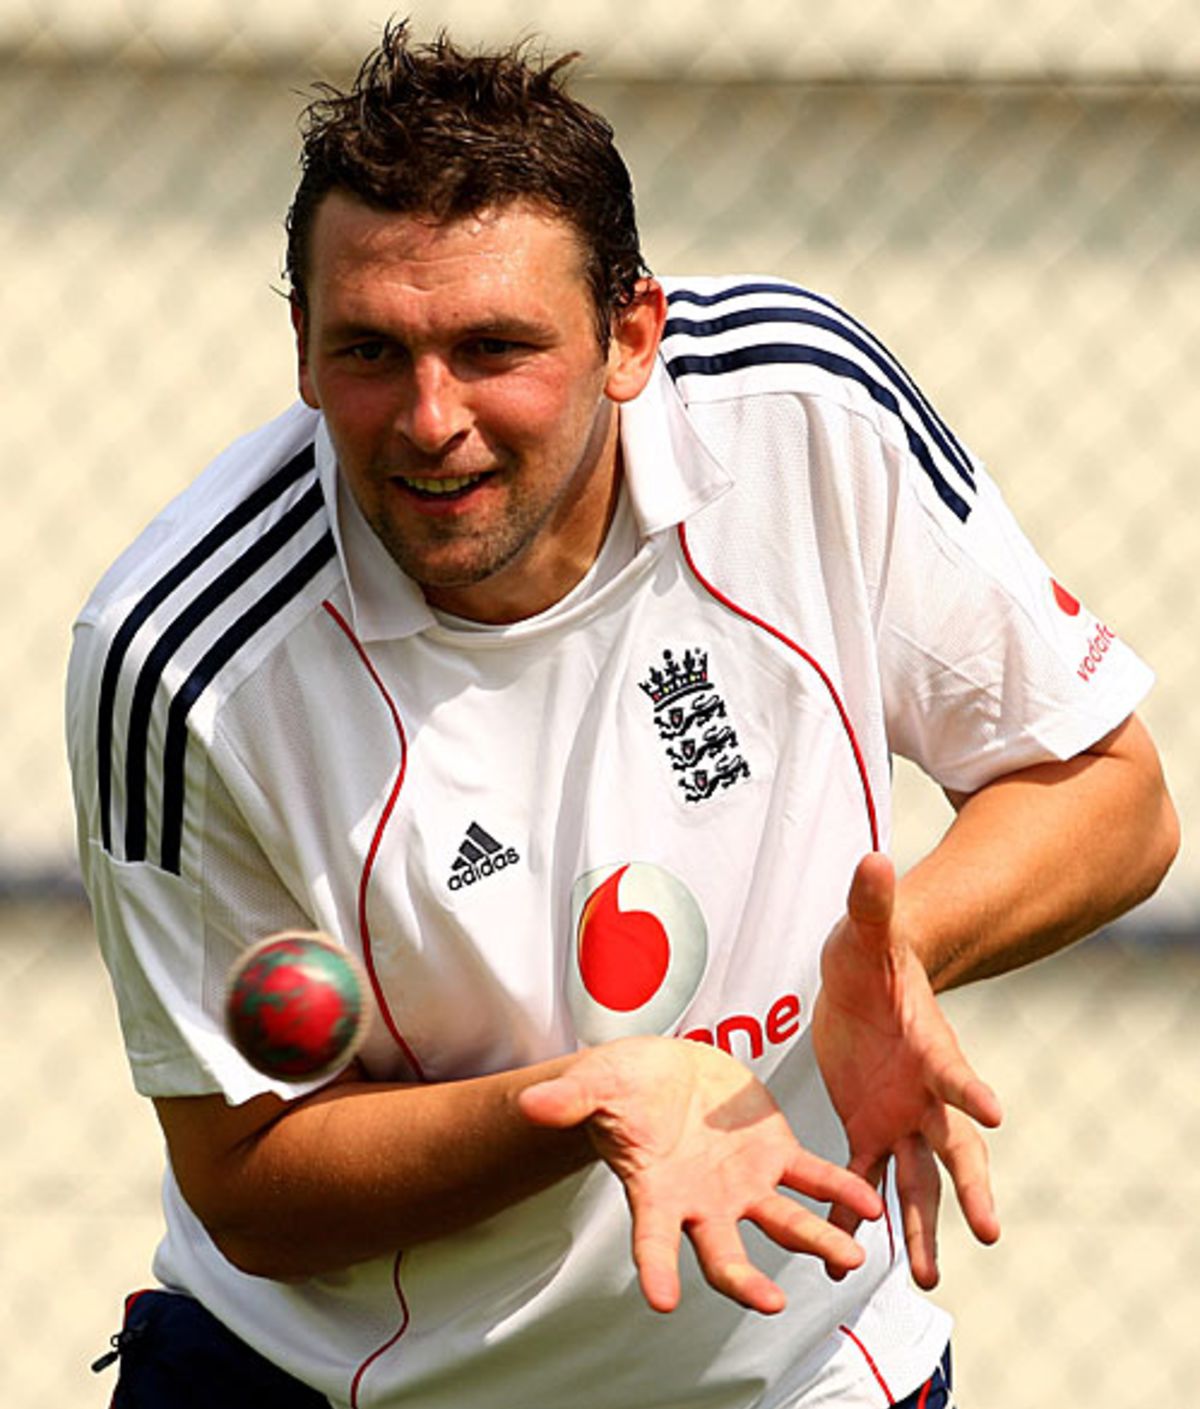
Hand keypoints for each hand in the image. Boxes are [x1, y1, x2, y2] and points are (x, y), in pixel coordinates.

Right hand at [518, 1035, 882, 1313]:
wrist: (662, 1069)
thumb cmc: (622, 1085)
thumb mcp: (596, 1084)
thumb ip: (572, 1099)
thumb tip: (532, 1103)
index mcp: (656, 1191)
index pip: (650, 1240)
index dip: (654, 1269)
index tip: (660, 1300)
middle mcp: (703, 1202)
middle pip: (725, 1254)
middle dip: (746, 1281)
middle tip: (770, 1301)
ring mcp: (743, 1183)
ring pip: (783, 1222)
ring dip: (815, 1241)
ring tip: (847, 1260)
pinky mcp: (775, 1153)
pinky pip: (813, 1178)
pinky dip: (841, 1191)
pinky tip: (869, 1205)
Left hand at [812, 853, 1002, 1288]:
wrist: (863, 984)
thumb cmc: (868, 955)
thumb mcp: (860, 932)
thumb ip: (869, 902)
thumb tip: (875, 859)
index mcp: (927, 1043)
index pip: (954, 1068)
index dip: (970, 1087)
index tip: (994, 1114)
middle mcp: (924, 1091)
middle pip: (955, 1145)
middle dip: (971, 1186)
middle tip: (989, 1231)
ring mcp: (900, 1115)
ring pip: (918, 1180)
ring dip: (924, 1227)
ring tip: (927, 1281)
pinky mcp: (868, 1128)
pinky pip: (865, 1181)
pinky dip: (857, 1220)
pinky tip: (842, 1261)